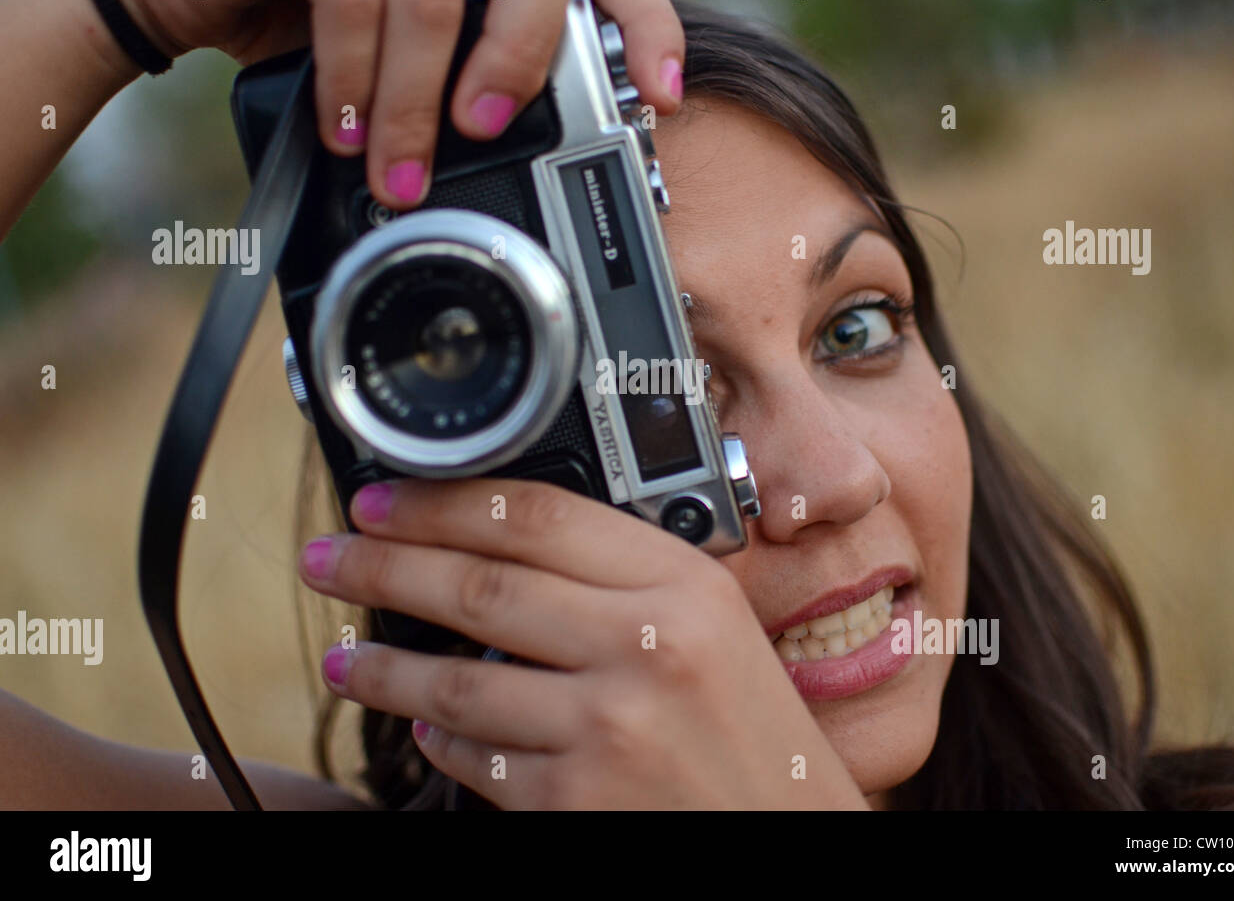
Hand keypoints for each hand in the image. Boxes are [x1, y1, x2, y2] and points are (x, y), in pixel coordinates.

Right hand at [99, 0, 684, 209]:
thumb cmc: (308, 8)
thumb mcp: (417, 37)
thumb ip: (479, 56)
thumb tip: (543, 138)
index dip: (642, 18)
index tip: (661, 91)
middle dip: (521, 56)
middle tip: (486, 127)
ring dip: (413, 103)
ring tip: (395, 167)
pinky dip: (351, 80)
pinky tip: (341, 128)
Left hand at [298, 479, 869, 808]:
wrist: (793, 839)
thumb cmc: (757, 737)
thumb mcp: (716, 628)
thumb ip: (626, 582)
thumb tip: (502, 551)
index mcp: (684, 587)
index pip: (536, 517)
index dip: (440, 503)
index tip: (385, 502)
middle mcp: (645, 649)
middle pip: (479, 588)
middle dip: (384, 568)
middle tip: (331, 559)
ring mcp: (607, 729)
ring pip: (455, 682)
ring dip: (382, 668)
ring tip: (341, 659)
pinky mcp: (576, 801)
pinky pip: (475, 760)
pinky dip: (437, 742)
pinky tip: (424, 731)